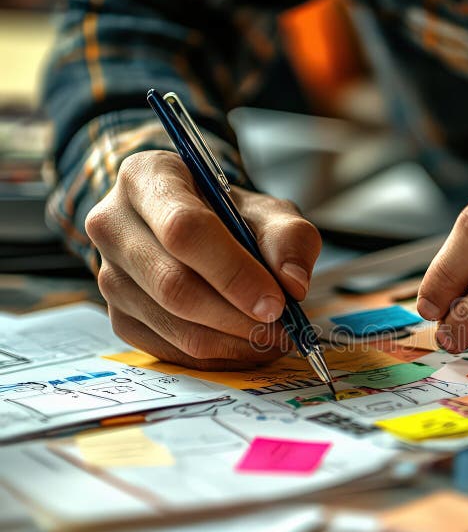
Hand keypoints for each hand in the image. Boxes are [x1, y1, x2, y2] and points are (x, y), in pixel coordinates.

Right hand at [86, 150, 321, 368]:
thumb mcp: (269, 211)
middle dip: (237, 315)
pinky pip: (170, 349)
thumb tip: (293, 283)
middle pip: (174, 284)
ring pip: (173, 322)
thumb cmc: (231, 215)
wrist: (199, 232)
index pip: (184, 229)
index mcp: (146, 177)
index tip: (276, 302)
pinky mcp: (119, 317)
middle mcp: (113, 224)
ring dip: (233, 340)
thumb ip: (289, 238)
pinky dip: (218, 355)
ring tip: (274, 338)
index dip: (234, 271)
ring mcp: (109, 275)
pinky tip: (248, 346)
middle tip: (282, 328)